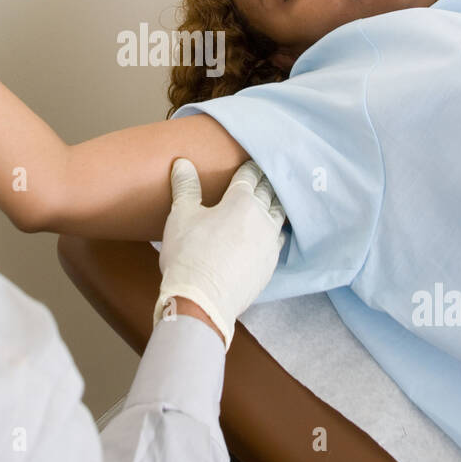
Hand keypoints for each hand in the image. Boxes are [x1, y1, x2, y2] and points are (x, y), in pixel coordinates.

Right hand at [154, 158, 286, 350]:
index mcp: (241, 201)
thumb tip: (182, 163)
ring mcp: (269, 243)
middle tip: (266, 174)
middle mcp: (262, 218)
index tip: (252, 160)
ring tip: (274, 199)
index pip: (250, 176)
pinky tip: (273, 232)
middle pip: (269, 193)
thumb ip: (185, 187)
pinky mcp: (270, 265)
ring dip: (276, 204)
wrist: (202, 301)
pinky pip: (279, 241)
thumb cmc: (188, 254)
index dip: (250, 167)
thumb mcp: (181, 215)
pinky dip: (276, 231)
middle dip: (266, 182)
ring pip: (279, 215)